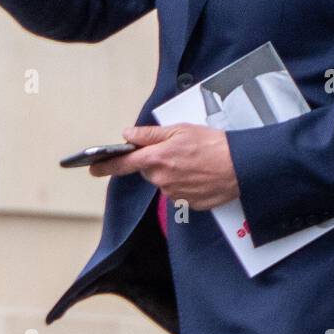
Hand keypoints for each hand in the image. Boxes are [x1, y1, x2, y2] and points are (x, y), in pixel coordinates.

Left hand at [89, 123, 240, 211]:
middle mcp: (162, 179)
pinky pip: (178, 192)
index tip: (94, 167)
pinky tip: (200, 174)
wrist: (240, 166)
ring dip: (173, 172)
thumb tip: (129, 135)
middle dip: (157, 161)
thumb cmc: (214, 145)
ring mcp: (174, 194)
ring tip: (194, 163)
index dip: (106, 166)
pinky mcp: (187, 204)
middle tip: (179, 152)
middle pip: (148, 170)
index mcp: (157, 158)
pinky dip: (185, 183)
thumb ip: (150, 134)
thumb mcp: (180, 130)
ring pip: (164, 181)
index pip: (123, 163)